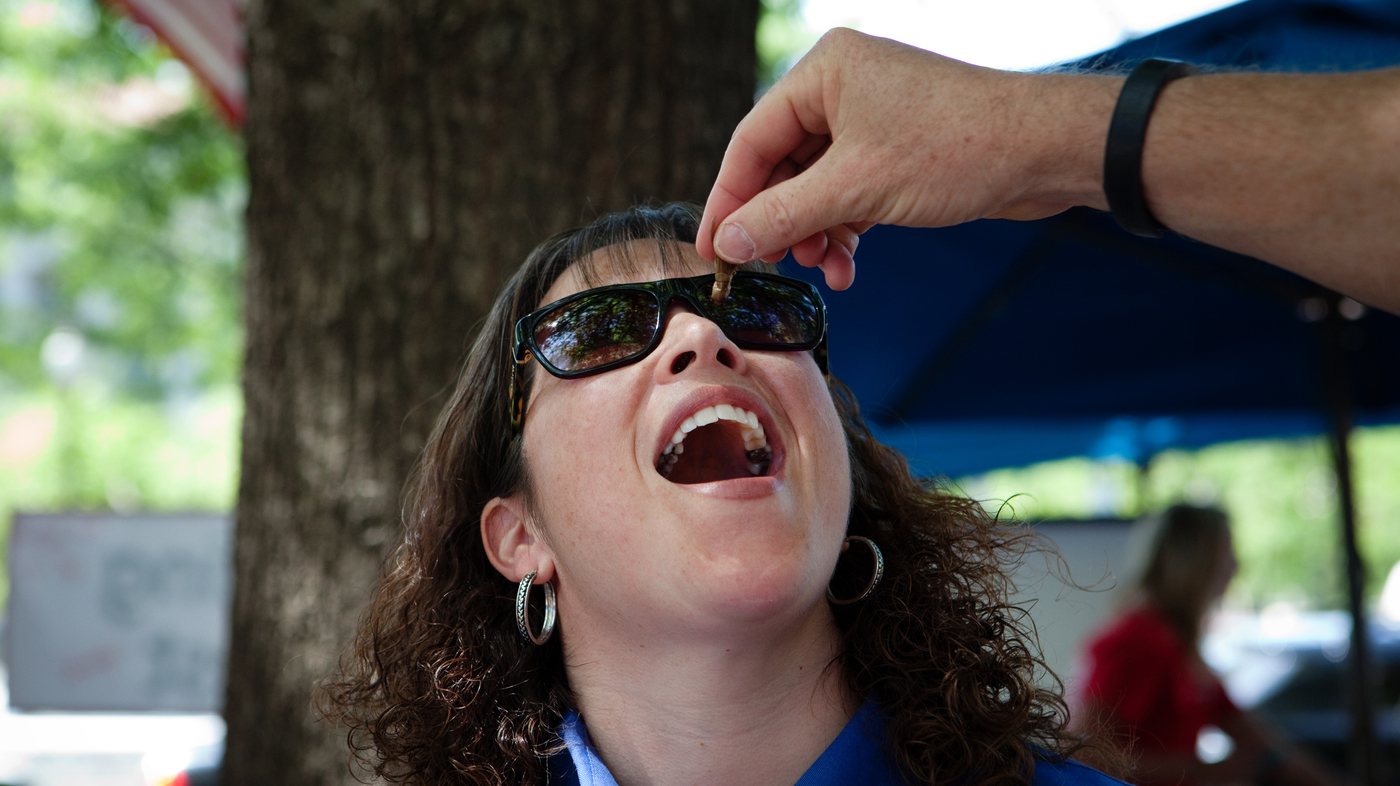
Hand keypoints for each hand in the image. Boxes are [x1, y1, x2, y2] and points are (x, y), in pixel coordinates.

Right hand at [697, 29, 1114, 289]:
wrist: (1043, 152)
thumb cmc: (957, 148)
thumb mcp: (856, 189)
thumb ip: (782, 216)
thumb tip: (728, 241)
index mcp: (824, 72)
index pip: (752, 140)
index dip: (728, 198)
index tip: (713, 248)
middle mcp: (843, 88)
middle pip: (783, 166)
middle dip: (781, 222)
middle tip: (771, 266)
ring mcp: (872, 119)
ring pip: (817, 186)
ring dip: (816, 233)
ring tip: (824, 269)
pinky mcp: (897, 150)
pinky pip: (849, 192)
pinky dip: (845, 229)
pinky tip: (848, 264)